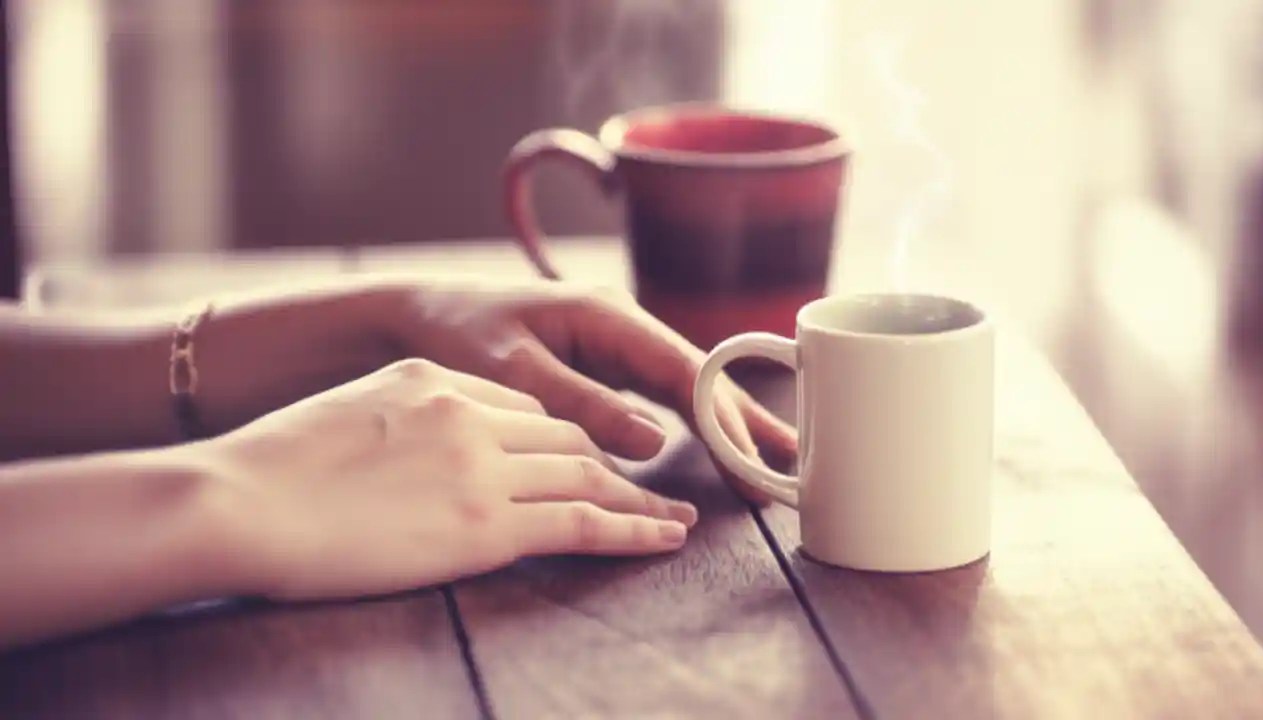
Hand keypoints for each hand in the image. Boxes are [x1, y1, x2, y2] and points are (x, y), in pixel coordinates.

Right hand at [207, 358, 696, 600]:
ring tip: (674, 521)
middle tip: (648, 490)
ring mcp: (481, 465)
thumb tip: (427, 455)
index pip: (521, 408)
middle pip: (565, 437)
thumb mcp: (348, 416)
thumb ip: (404, 423)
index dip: (559, 440)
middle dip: (611, 464)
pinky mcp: (486, 524)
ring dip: (638, 501)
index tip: (584, 461)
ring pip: (586, 476)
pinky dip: (634, 531)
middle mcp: (469, 411)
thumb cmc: (269, 471)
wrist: (238, 500)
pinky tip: (664, 538)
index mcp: (434, 379)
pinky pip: (583, 523)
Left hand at [380, 280, 797, 501]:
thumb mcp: (511, 371)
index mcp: (605, 317)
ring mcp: (617, 344)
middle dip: (745, 420)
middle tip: (793, 464)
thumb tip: (654, 441)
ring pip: (689, 386)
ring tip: (777, 462)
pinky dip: (697, 422)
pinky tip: (724, 449)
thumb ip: (579, 403)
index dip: (724, 414)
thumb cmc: (457, 336)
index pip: (683, 368)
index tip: (757, 456)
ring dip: (730, 423)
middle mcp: (621, 325)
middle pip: (700, 376)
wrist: (418, 318)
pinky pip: (665, 394)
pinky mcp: (607, 364)